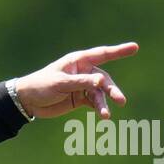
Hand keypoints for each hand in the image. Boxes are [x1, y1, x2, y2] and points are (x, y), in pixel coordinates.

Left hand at [11, 41, 138, 119]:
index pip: (103, 54)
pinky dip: (99, 109)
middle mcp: (84, 71)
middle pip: (104, 80)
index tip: (135, 47)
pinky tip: (103, 116)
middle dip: (112, 90)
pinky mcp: (81, 99)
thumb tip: (101, 81)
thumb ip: (81, 82)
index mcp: (79, 61)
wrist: (28, 101)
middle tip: (121, 100)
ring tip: (106, 116)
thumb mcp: (60, 83)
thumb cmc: (41, 85)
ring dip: (104, 104)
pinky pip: (94, 103)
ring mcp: (83, 86)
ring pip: (100, 94)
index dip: (119, 51)